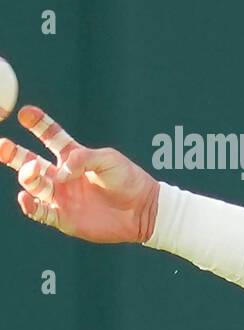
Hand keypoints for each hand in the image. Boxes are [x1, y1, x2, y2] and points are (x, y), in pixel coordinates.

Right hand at [3, 105, 159, 243]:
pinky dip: (29, 205)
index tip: (25, 113)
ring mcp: (61, 196)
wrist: (143, 210)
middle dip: (12, 152)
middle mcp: (62, 176)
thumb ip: (83, 159)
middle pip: (28, 161)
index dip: (38, 124)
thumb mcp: (109, 160)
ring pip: (32, 184)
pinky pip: (39, 211)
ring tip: (33, 171)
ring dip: (28, 176)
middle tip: (2, 144)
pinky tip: (25, 197)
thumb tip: (60, 171)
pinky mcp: (63, 217)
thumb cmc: (129, 180)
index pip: (50, 136)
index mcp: (74, 157)